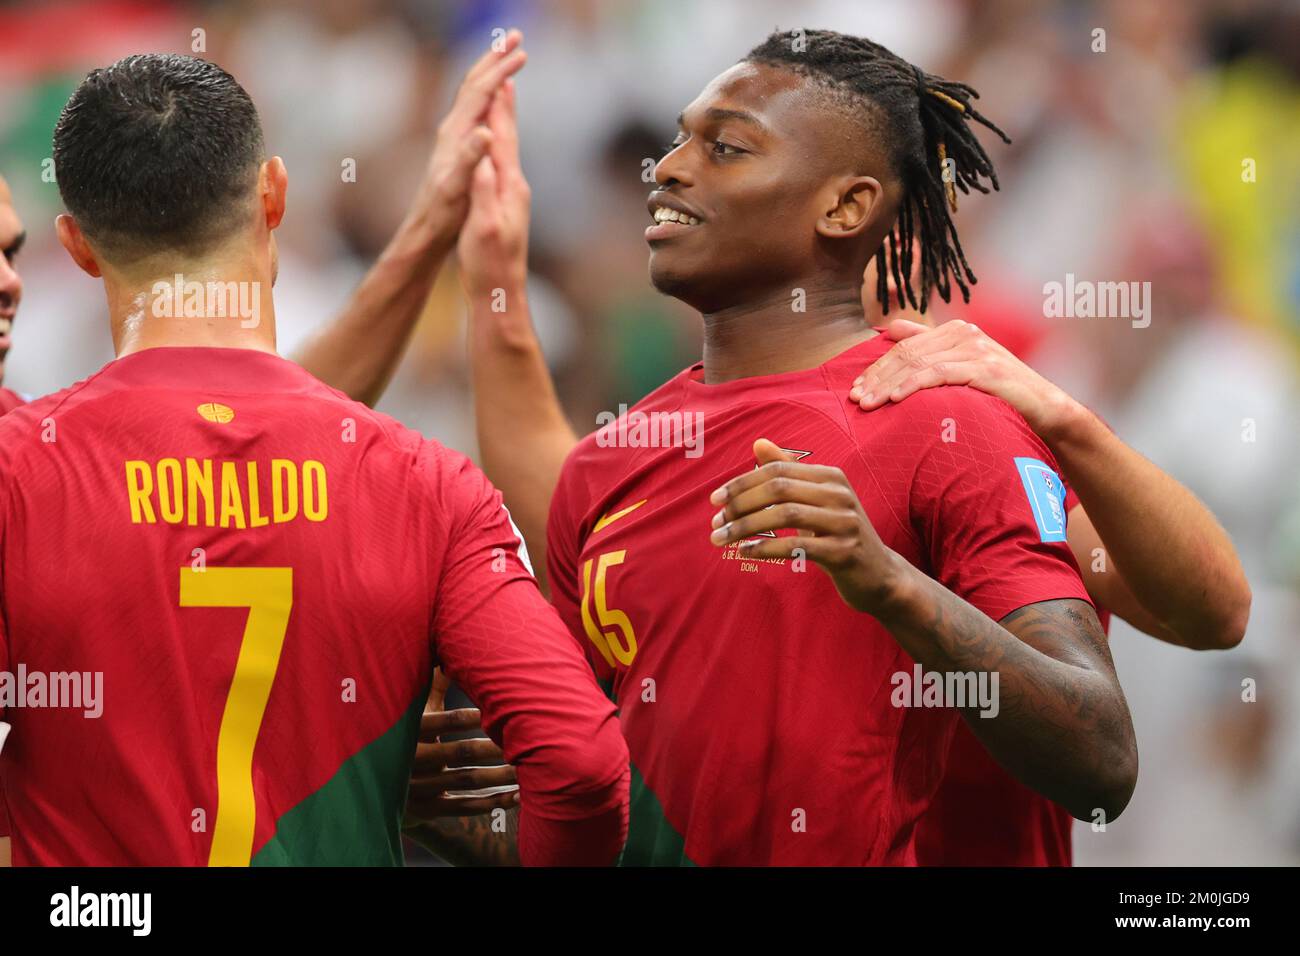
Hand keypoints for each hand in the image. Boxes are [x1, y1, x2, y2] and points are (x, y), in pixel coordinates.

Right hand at [404, 668, 518, 823]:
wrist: (370, 787)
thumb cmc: (400, 738)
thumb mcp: (409, 714)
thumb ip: (430, 688)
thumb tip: (448, 654)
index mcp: (407, 732)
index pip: (443, 721)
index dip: (470, 715)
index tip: (498, 709)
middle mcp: (412, 761)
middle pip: (460, 751)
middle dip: (494, 745)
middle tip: (525, 737)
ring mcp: (419, 789)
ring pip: (467, 780)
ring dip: (500, 775)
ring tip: (528, 766)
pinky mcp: (427, 810)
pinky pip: (464, 807)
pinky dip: (492, 803)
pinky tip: (516, 795)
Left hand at [409, 31, 527, 252]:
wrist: (426, 229)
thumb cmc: (443, 212)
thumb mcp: (457, 187)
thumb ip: (470, 158)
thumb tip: (485, 131)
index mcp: (455, 134)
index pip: (480, 92)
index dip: (500, 71)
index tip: (522, 55)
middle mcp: (452, 129)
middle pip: (473, 82)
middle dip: (495, 57)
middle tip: (516, 35)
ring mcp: (453, 136)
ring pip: (472, 91)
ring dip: (490, 69)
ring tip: (507, 54)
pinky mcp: (457, 145)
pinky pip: (473, 107)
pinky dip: (487, 91)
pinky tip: (494, 94)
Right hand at [457, 75, 529, 299]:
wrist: (502, 294)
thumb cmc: (489, 264)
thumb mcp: (484, 227)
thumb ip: (485, 192)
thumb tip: (484, 158)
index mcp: (509, 187)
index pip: (502, 138)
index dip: (498, 107)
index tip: (497, 74)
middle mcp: (515, 187)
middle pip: (509, 137)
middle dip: (505, 104)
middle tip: (505, 71)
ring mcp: (512, 196)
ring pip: (507, 148)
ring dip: (503, 119)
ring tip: (502, 96)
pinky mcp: (505, 206)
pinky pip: (501, 163)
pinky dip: (497, 143)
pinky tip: (495, 142)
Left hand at [708, 439, 903, 613]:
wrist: (878, 575)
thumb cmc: (837, 534)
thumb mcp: (814, 500)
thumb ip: (788, 472)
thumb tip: (757, 443)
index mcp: (831, 476)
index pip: (777, 470)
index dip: (742, 483)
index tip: (715, 500)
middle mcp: (840, 493)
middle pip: (779, 488)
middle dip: (740, 504)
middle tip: (715, 522)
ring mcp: (845, 522)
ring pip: (785, 514)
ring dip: (746, 526)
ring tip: (722, 538)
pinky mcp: (844, 551)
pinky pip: (797, 545)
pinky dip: (766, 547)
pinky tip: (746, 552)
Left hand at [848, 319, 1079, 438]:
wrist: (1044, 408)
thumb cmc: (999, 393)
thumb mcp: (962, 366)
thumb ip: (929, 346)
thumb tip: (889, 329)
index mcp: (956, 330)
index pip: (904, 346)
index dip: (876, 367)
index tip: (854, 388)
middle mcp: (965, 333)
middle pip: (907, 354)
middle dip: (876, 377)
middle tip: (855, 399)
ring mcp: (976, 349)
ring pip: (918, 364)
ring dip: (888, 385)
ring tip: (868, 404)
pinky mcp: (985, 368)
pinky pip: (939, 375)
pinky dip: (913, 386)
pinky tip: (896, 399)